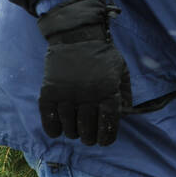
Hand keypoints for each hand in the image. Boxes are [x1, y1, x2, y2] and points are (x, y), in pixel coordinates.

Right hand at [37, 0, 131, 145]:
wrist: (76, 35)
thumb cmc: (102, 53)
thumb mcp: (122, 69)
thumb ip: (125, 92)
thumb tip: (126, 113)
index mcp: (108, 92)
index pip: (108, 124)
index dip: (106, 137)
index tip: (104, 141)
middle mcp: (88, 96)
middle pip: (88, 130)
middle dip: (90, 138)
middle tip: (89, 138)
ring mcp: (67, 95)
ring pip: (69, 127)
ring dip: (73, 133)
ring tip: (76, 131)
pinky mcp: (50, 92)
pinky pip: (49, 119)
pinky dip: (53, 129)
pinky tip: (58, 130)